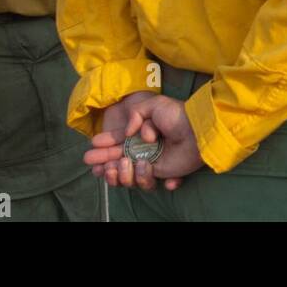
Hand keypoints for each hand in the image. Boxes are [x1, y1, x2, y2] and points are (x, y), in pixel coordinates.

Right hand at [85, 93, 202, 190]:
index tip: (92, 145)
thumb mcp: (153, 105)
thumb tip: (128, 133)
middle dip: (102, 160)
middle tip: (90, 160)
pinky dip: (142, 177)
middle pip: (118, 159)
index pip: (119, 141)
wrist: (196, 130)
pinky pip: (147, 182)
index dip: (106, 144)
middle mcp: (145, 149)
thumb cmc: (176, 116)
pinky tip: (144, 167)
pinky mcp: (161, 173)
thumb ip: (136, 114)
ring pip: (128, 173)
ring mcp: (152, 161)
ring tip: (118, 163)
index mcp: (142, 133)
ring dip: (119, 170)